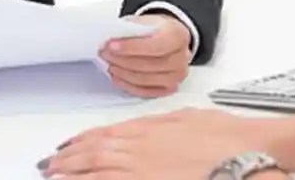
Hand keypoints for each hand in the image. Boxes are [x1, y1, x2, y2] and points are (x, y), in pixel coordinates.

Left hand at [41, 108, 283, 178]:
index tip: (66, 147)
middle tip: (50, 164)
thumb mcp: (186, 119)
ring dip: (69, 172)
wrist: (244, 151)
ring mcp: (138, 169)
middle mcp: (136, 148)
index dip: (80, 141)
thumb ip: (160, 124)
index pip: (102, 134)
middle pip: (91, 152)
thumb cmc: (224, 137)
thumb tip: (148, 128)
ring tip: (52, 174)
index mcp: (145, 129)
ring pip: (94, 169)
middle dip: (67, 159)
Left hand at [99, 13, 191, 97]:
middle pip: (151, 64)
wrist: (166, 37)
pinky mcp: (169, 88)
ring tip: (109, 64)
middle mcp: (182, 57)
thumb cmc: (154, 29)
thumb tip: (110, 38)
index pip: (157, 45)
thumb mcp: (144, 21)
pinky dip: (129, 85)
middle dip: (123, 60)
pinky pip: (147, 91)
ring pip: (147, 79)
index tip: (111, 46)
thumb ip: (130, 29)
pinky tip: (117, 77)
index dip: (132, 47)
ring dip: (124, 73)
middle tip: (105, 54)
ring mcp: (178, 75)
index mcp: (178, 35)